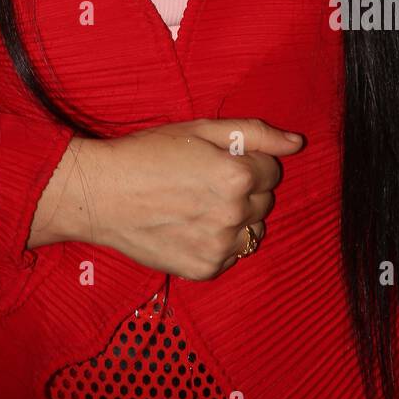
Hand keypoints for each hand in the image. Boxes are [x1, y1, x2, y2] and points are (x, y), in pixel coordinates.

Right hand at [58, 118, 303, 280]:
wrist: (101, 193)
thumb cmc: (147, 153)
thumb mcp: (200, 129)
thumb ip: (255, 133)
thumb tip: (297, 143)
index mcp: (236, 177)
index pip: (273, 171)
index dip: (248, 161)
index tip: (220, 160)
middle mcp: (233, 215)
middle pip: (265, 201)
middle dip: (245, 189)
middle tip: (205, 180)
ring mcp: (219, 247)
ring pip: (252, 231)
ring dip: (236, 218)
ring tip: (198, 204)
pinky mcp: (204, 270)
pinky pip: (231, 255)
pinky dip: (218, 241)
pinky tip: (190, 225)